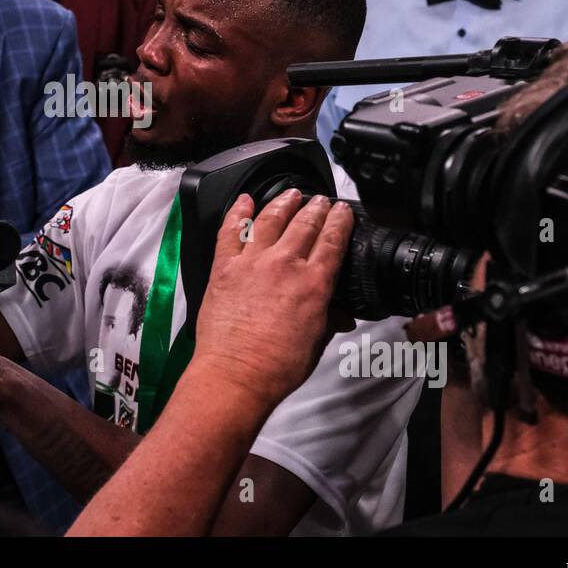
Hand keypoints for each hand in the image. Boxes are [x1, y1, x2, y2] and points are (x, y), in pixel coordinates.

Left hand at [191, 190, 354, 407]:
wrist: (236, 374)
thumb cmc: (276, 366)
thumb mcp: (316, 343)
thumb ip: (329, 320)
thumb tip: (341, 316)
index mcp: (313, 284)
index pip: (332, 240)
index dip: (340, 220)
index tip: (343, 210)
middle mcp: (284, 265)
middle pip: (304, 223)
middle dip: (316, 207)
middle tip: (320, 200)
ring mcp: (252, 263)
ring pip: (270, 219)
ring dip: (283, 203)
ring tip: (291, 194)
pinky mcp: (224, 267)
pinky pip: (230, 231)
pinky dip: (237, 212)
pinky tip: (243, 200)